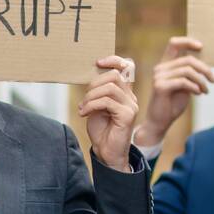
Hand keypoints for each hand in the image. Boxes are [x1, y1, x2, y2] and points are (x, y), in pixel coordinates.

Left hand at [80, 55, 139, 171]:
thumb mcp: (97, 106)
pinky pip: (107, 102)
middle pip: (116, 75)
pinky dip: (92, 105)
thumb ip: (98, 91)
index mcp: (125, 93)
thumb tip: (92, 76)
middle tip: (85, 98)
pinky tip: (84, 113)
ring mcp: (131, 106)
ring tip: (83, 108)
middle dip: (94, 83)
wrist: (107, 153)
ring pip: (110, 87)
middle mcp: (130, 97)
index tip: (97, 63)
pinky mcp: (127, 115)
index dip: (114, 60)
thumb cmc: (101, 130)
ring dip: (91, 96)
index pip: (127, 67)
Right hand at [134, 36, 213, 147]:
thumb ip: (190, 74)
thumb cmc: (173, 104)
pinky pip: (183, 82)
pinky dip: (195, 87)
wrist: (160, 122)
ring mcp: (159, 76)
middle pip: (188, 60)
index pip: (174, 44)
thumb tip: (205, 66)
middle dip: (205, 69)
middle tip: (213, 80)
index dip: (188, 41)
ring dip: (201, 81)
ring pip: (187, 71)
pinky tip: (198, 93)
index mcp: (165, 65)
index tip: (201, 46)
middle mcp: (160, 68)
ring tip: (205, 90)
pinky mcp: (160, 86)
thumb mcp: (184, 86)